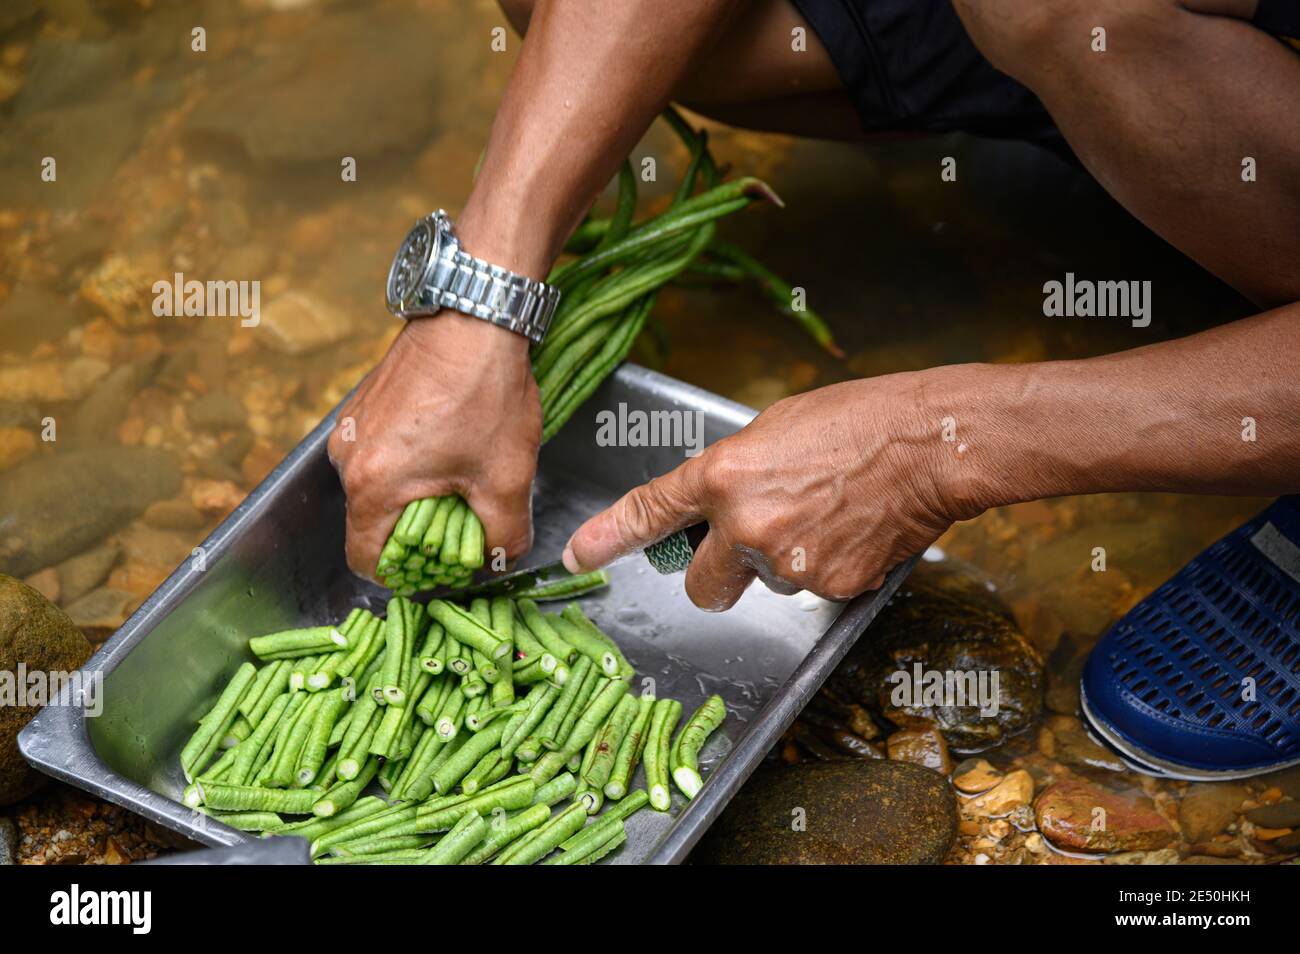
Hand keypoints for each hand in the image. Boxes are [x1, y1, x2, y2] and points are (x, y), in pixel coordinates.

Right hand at [327, 313, 540, 579]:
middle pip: (373, 523)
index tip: (442, 562)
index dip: (405, 573)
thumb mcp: (508, 479)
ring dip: (418, 493)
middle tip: (465, 515)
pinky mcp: (363, 404)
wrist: (475, 315)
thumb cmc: (485, 395)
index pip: (366, 561)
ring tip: (464, 472)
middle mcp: (347, 457)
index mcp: (371, 486)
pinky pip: (381, 452)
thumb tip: (499, 560)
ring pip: (379, 487)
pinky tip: (452, 442)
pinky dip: (412, 461)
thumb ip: (504, 535)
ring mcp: (351, 427)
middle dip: (418, 531)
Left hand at [562, 374, 967, 610]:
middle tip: (749, 549)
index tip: (579, 555)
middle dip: (716, 576)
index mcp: (723, 475)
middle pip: (702, 586)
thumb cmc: (859, 419)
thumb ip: (734, 470)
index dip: (609, 537)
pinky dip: (828, 569)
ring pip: (766, 585)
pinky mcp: (830, 587)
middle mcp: (744, 524)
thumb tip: (721, 501)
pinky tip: (853, 532)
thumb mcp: (775, 426)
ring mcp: (787, 562)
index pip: (651, 512)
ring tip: (827, 517)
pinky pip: (813, 590)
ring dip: (783, 564)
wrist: (930, 444)